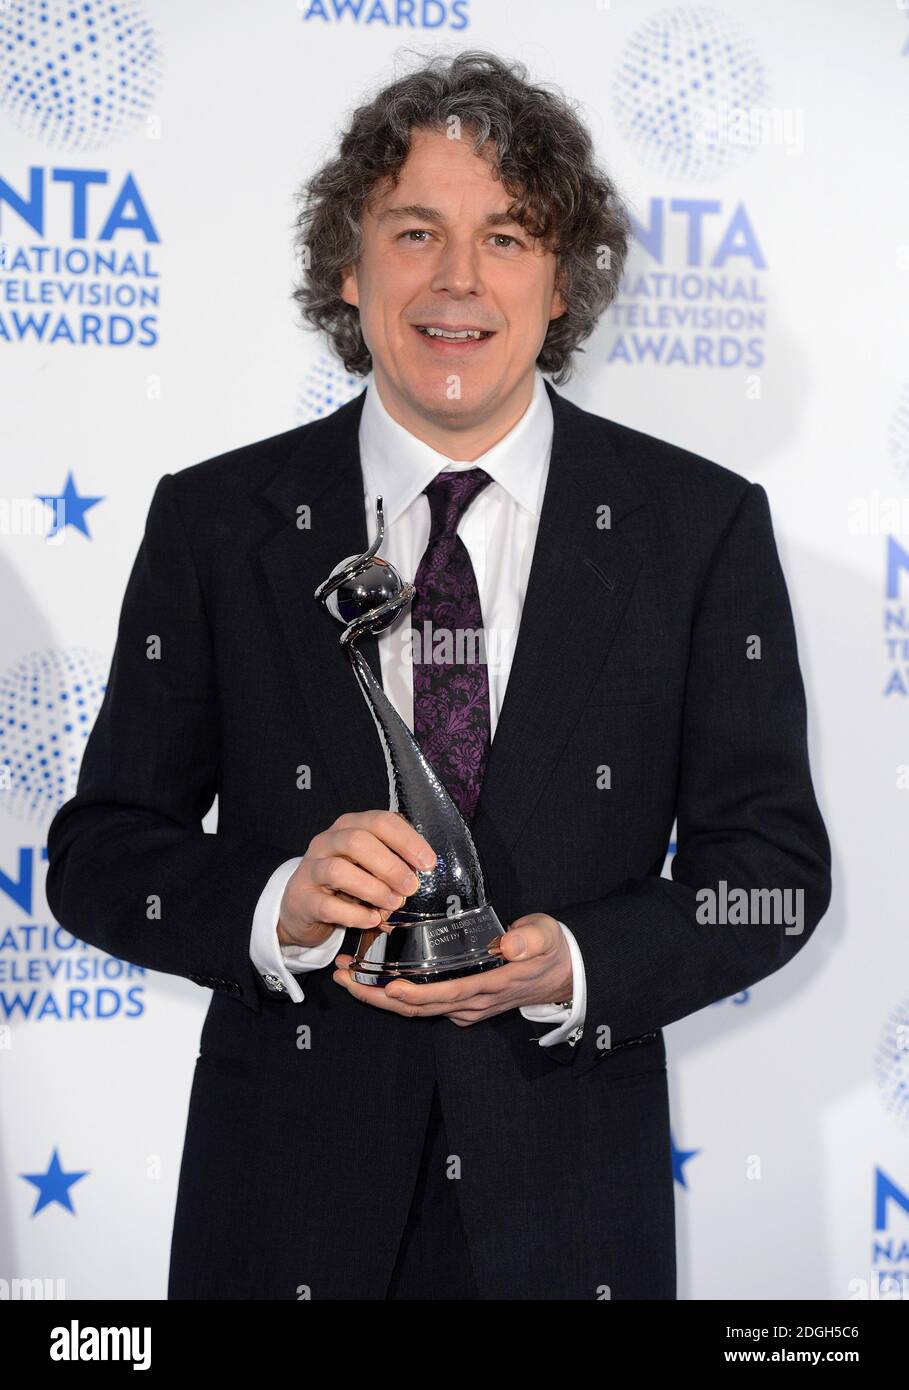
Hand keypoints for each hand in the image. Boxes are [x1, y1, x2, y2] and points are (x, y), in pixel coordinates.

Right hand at [278, 810, 436, 949]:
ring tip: (394, 903)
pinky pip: (328, 905)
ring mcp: (311, 869)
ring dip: (373, 889)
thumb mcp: (369, 865)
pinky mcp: (303, 899)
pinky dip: (355, 914)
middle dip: (390, 865)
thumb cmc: (345, 881)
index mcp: (349, 826)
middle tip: (411, 887)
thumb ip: (393, 862)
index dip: (407, 840)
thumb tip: (423, 875)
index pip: (380, 821)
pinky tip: (372, 919)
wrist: (301, 905)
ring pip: (339, 870)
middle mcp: (327, 842)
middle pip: (358, 841)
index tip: (428, 862)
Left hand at [332, 912, 572, 1024]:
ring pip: (415, 1008)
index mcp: (489, 986)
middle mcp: (472, 1002)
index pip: (446, 995)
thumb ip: (530, 940)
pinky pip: (423, 1004)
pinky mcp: (461, 1002)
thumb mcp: (546, 937)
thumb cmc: (551, 951)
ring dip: (378, 996)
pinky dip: (395, 995)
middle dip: (377, 996)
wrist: (562, 974)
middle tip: (344, 976)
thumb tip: (510, 943)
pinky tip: (374, 977)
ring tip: (346, 975)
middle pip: (418, 1007)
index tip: (389, 986)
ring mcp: (465, 1006)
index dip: (416, 995)